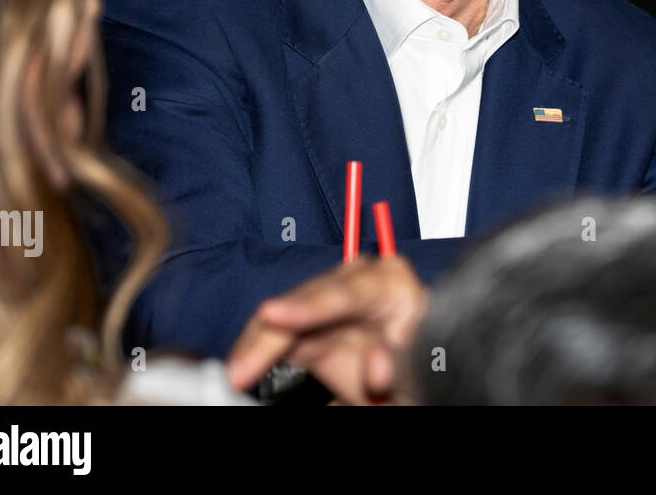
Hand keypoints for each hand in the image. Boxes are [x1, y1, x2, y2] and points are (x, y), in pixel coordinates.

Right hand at [226, 256, 428, 404]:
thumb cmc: (420, 360)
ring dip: (255, 345)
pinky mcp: (305, 323)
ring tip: (236, 374)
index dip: (308, 306)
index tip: (274, 315)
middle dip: (269, 332)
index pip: (349, 291)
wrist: (411, 372)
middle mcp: (358, 281)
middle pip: (305, 299)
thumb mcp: (419, 366)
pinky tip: (241, 368)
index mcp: (392, 283)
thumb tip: (377, 366)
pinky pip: (275, 334)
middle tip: (241, 367)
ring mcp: (328, 299)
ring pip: (282, 314)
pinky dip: (256, 352)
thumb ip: (399, 366)